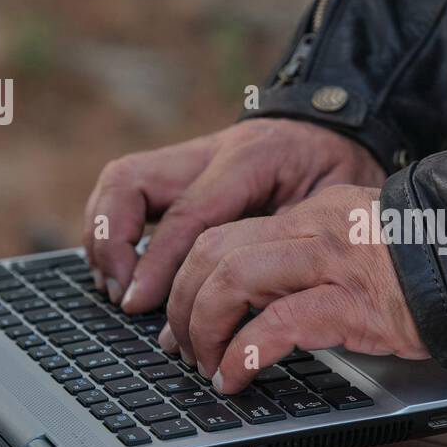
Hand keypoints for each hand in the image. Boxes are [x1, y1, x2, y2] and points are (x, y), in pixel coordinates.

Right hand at [82, 119, 385, 310]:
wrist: (341, 132)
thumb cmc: (343, 175)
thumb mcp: (334, 210)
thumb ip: (286, 250)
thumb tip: (247, 314)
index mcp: (251, 159)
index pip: (188, 214)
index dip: (156, 263)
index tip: (136, 304)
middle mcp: (211, 152)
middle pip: (130, 181)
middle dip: (112, 239)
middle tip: (123, 292)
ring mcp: (191, 158)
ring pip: (120, 181)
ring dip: (104, 234)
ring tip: (115, 285)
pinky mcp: (182, 171)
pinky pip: (129, 191)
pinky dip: (114, 228)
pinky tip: (123, 269)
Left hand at [159, 184, 428, 392]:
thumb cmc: (430, 268)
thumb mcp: (363, 247)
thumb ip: (318, 260)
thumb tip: (264, 305)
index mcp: (314, 213)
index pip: (226, 233)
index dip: (187, 279)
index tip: (178, 319)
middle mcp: (316, 227)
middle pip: (215, 252)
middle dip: (183, 305)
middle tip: (182, 349)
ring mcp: (334, 262)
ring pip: (233, 278)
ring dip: (204, 329)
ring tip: (207, 367)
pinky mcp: (355, 303)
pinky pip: (279, 323)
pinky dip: (245, 353)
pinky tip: (238, 378)